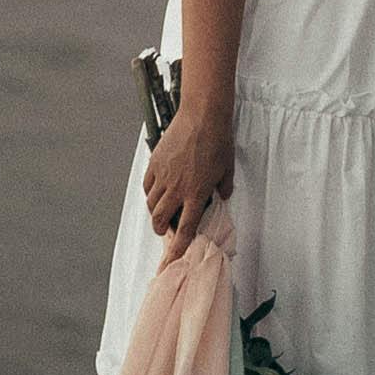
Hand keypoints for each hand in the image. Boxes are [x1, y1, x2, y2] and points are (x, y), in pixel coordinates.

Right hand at [142, 94, 234, 256]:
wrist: (202, 115)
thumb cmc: (218, 139)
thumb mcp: (227, 168)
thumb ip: (224, 187)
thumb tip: (223, 197)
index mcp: (197, 193)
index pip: (186, 229)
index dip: (178, 248)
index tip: (171, 259)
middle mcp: (178, 188)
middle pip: (161, 220)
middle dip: (161, 230)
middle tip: (165, 230)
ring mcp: (164, 175)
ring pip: (151, 204)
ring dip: (155, 213)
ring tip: (161, 211)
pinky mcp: (155, 162)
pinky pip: (147, 185)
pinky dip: (149, 193)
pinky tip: (156, 190)